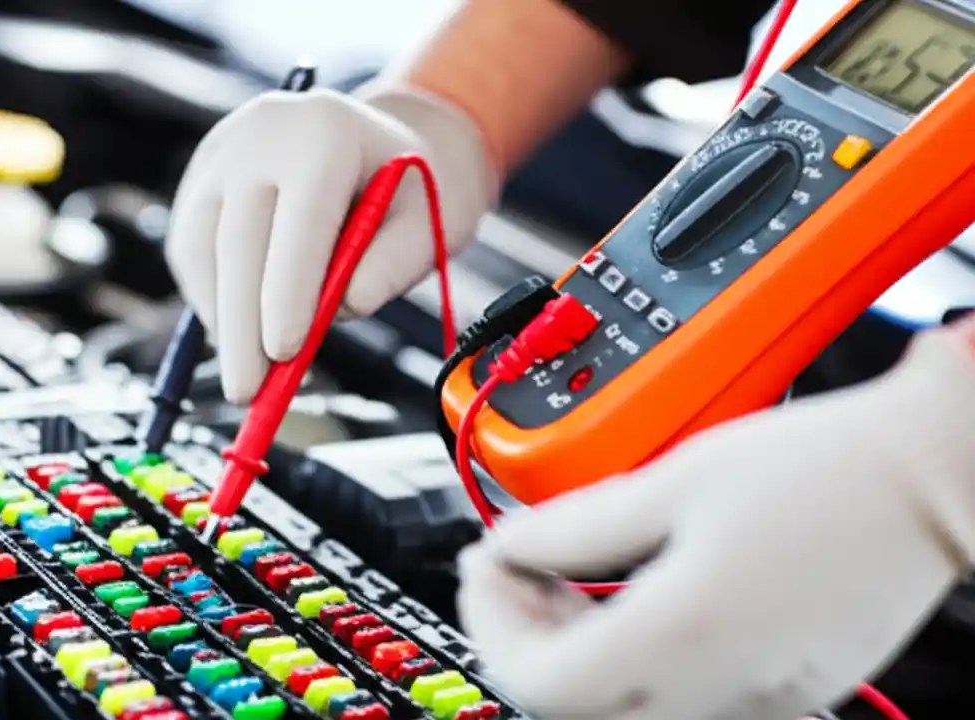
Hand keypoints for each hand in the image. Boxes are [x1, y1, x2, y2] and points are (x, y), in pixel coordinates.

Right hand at [165, 84, 495, 401]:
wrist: (379, 142)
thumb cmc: (407, 192)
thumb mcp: (427, 223)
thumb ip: (394, 263)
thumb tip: (346, 306)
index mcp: (326, 132)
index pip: (300, 221)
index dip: (288, 291)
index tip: (284, 352)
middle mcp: (264, 132)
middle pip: (239, 238)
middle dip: (242, 324)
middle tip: (249, 391)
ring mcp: (223, 150)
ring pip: (202, 245)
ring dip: (220, 316)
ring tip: (244, 372)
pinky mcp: (200, 176)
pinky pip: (191, 245)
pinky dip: (209, 296)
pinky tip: (233, 332)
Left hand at [457, 323, 974, 718]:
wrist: (930, 477)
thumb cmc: (823, 469)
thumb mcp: (675, 479)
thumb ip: (576, 524)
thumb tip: (510, 542)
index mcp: (687, 634)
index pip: (541, 681)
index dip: (490, 623)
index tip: (483, 564)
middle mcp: (722, 686)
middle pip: (571, 709)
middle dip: (519, 638)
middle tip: (511, 570)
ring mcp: (757, 700)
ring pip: (619, 712)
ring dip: (568, 653)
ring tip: (558, 579)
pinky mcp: (781, 692)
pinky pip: (674, 701)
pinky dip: (625, 661)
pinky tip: (619, 601)